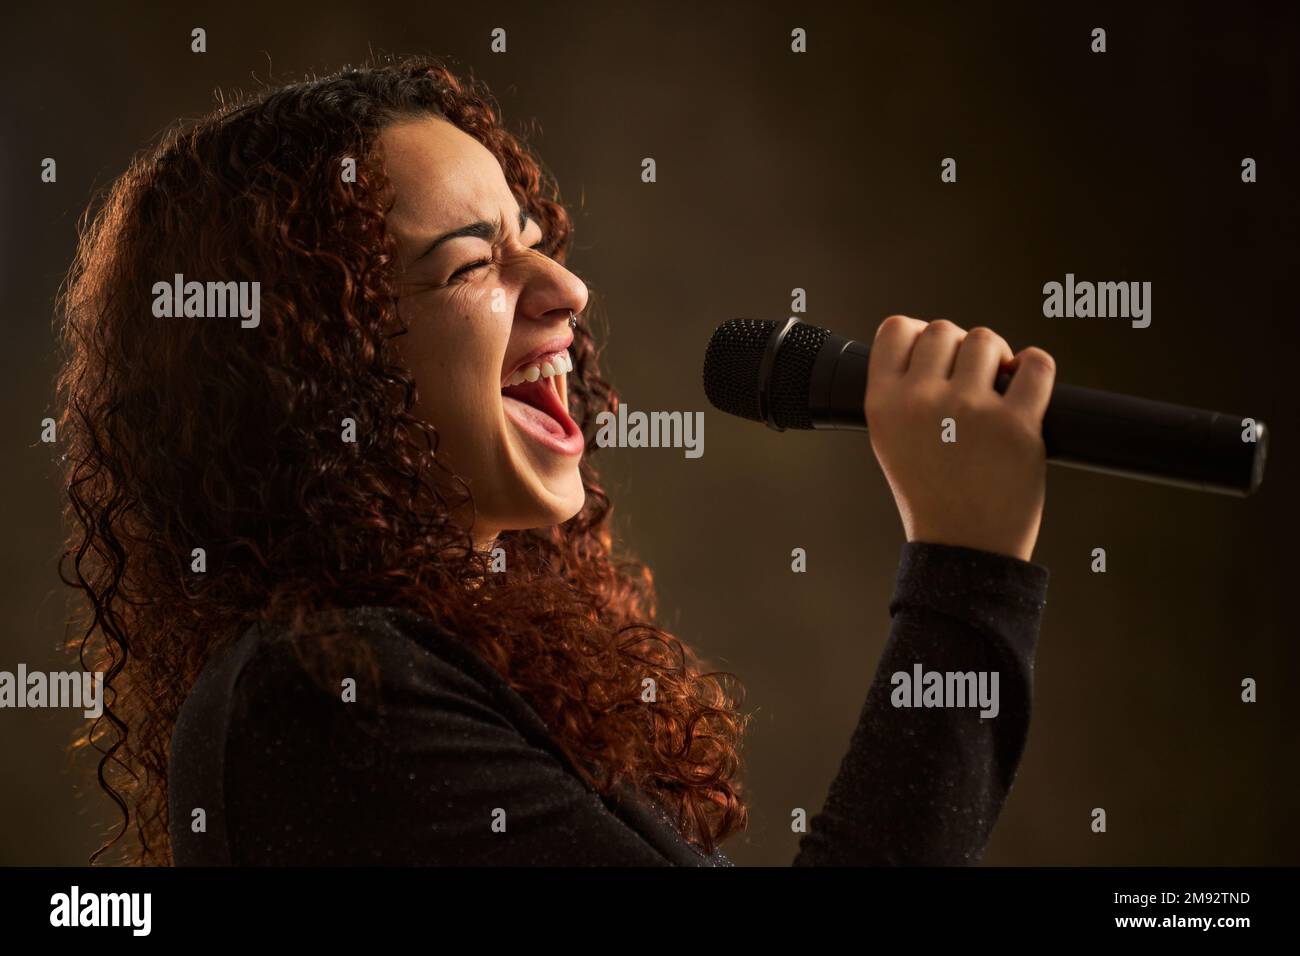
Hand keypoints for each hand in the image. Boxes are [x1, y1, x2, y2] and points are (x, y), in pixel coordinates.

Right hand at [863, 316, 1055, 562]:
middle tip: (968, 383)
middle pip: (944, 330)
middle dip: (960, 351)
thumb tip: (934, 345)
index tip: (934, 355)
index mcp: (884, 404)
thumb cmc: (930, 496)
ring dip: (996, 359)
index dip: (919, 335)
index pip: (896, 329)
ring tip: (996, 389)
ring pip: (986, 340)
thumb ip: (901, 392)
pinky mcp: (1017, 425)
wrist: (963, 547)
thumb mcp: (889, 441)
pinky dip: (1034, 367)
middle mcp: (922, 401)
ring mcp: (970, 411)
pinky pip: (1036, 364)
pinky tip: (1025, 385)